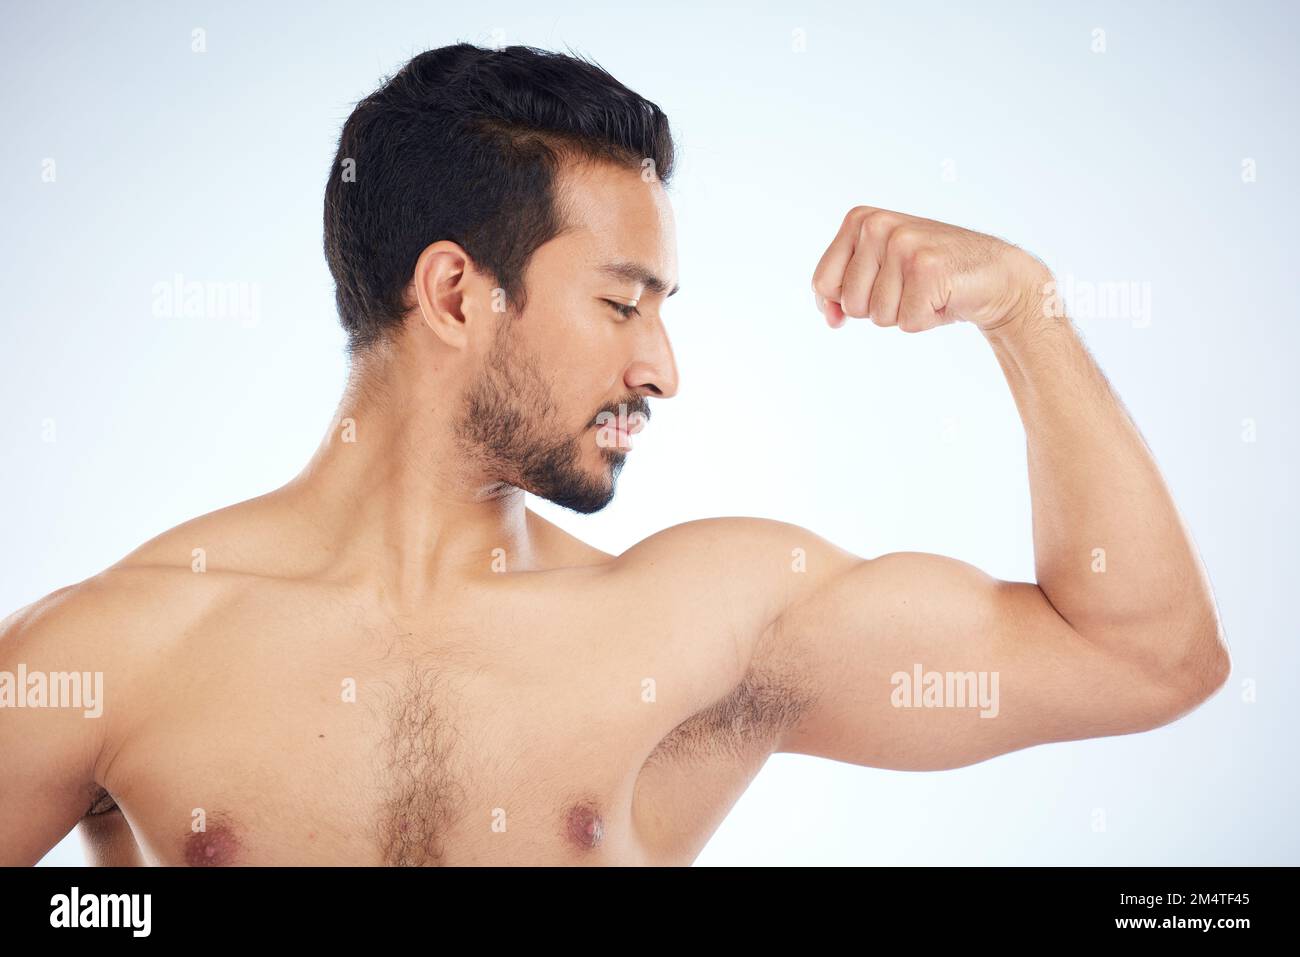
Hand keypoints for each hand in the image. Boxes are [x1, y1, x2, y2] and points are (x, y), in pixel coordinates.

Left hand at [811, 206, 1052, 334]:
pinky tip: (944, 296)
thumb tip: (830, 318)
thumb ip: (843, 291)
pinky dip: (927, 320)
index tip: (873, 294)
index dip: (840, 302)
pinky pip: (907, 321)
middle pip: (850, 303)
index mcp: (860, 220)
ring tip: (929, 290)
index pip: (822, 283)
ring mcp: (903, 244)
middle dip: (880, 308)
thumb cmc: (931, 278)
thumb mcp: (879, 275)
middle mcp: (878, 225)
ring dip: (905, 314)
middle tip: (911, 287)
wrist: (996, 275)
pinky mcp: (927, 268)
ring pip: (878, 316)